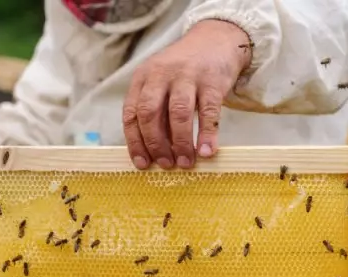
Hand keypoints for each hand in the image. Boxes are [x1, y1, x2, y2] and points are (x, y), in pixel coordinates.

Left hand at [123, 19, 250, 169]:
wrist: (216, 40)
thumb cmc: (184, 72)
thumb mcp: (161, 83)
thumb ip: (155, 112)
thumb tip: (154, 152)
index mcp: (143, 78)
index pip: (132, 114)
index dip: (135, 142)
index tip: (143, 164)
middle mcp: (161, 74)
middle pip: (150, 113)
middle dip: (156, 144)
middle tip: (166, 164)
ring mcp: (188, 76)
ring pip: (178, 114)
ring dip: (181, 143)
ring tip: (186, 162)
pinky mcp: (212, 81)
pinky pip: (209, 112)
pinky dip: (207, 134)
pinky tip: (206, 152)